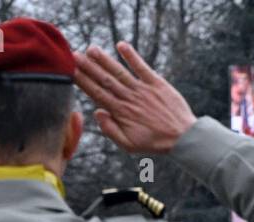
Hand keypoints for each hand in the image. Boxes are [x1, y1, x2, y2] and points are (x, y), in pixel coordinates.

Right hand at [73, 42, 196, 153]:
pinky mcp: (157, 84)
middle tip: (74, 55)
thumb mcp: (129, 145)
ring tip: (92, 49)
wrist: (183, 138)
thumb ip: (110, 130)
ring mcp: (143, 90)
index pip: (97, 93)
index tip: (70, 70)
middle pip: (105, 80)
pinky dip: (132, 56)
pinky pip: (142, 68)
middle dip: (88, 67)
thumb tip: (97, 113)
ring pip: (120, 72)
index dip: (83, 81)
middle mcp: (129, 98)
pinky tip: (121, 45)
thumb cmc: (155, 143)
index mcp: (120, 112)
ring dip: (105, 60)